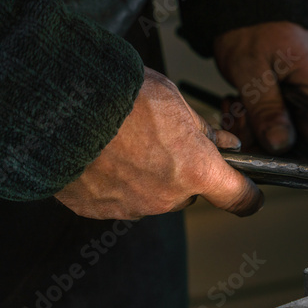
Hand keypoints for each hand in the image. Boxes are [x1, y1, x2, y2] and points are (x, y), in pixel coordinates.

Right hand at [55, 68, 262, 219]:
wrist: (59, 107)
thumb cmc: (123, 96)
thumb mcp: (176, 102)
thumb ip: (202, 130)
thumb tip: (223, 143)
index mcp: (197, 171)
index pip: (239, 198)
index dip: (247, 195)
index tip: (248, 192)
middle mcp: (168, 198)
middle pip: (187, 190)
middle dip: (181, 170)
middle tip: (161, 139)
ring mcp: (131, 207)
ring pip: (151, 194)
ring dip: (146, 175)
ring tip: (123, 140)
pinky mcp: (97, 210)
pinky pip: (116, 198)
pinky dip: (113, 181)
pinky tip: (100, 154)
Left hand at [213, 22, 307, 152]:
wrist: (252, 1)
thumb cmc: (257, 27)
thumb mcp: (254, 73)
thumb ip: (268, 111)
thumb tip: (279, 146)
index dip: (289, 158)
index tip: (260, 155)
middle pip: (298, 143)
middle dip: (262, 140)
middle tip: (237, 120)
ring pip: (284, 133)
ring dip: (255, 128)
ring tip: (235, 106)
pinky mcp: (295, 93)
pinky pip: (279, 118)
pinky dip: (257, 116)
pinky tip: (240, 103)